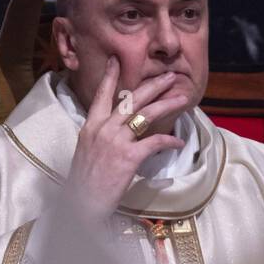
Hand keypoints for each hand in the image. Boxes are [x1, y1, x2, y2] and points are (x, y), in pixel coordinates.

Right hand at [62, 56, 187, 224]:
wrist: (81, 203)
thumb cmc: (84, 182)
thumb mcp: (87, 153)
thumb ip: (100, 138)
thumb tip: (117, 132)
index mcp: (90, 127)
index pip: (101, 96)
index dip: (110, 77)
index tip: (116, 60)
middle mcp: (102, 129)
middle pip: (131, 99)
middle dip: (152, 85)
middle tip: (168, 75)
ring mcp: (115, 141)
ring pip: (146, 114)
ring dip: (167, 104)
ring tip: (182, 98)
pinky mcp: (128, 156)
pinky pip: (154, 142)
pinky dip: (169, 141)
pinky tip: (179, 141)